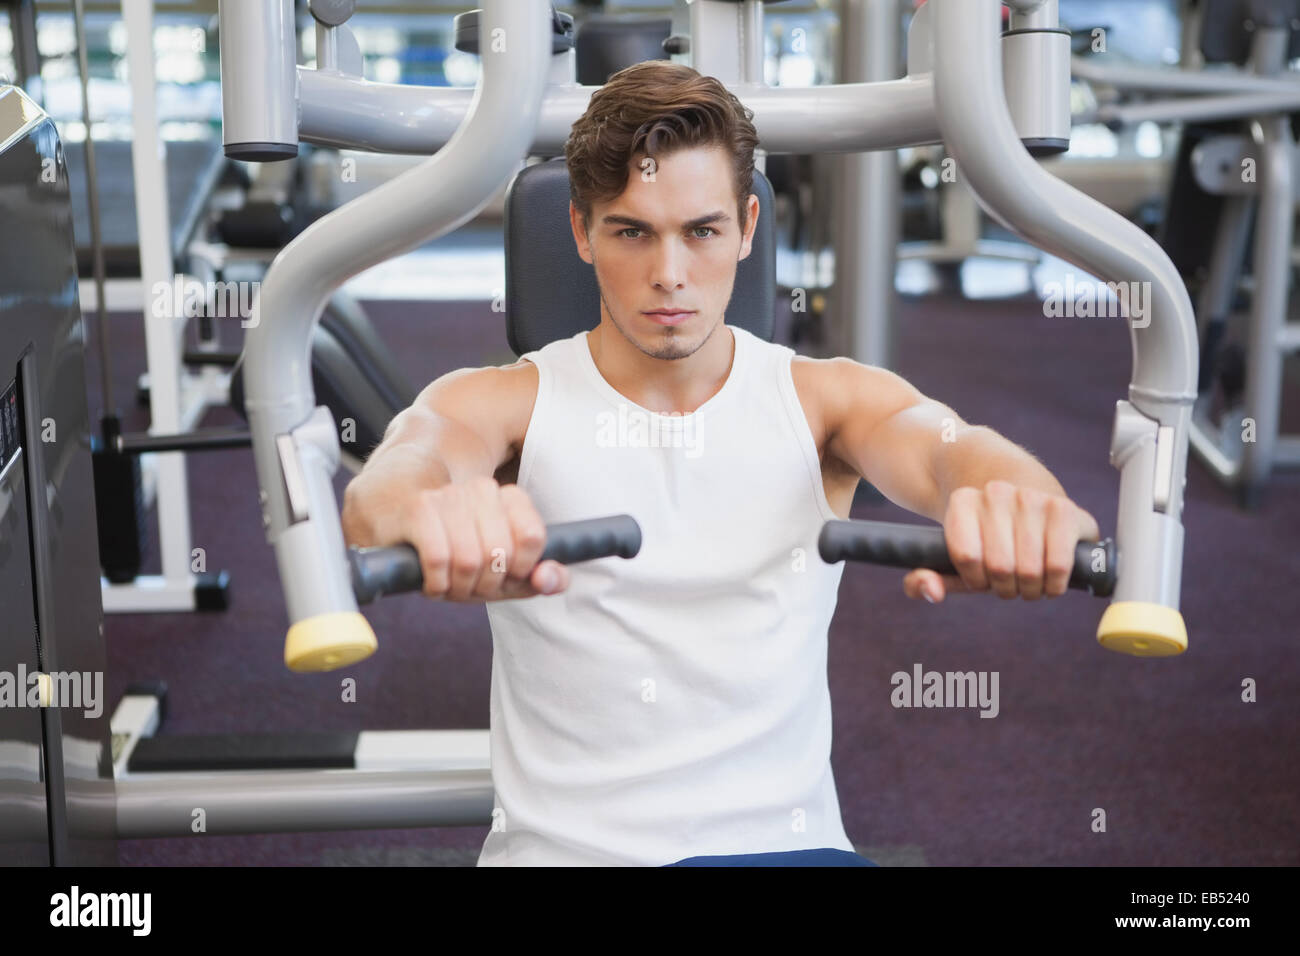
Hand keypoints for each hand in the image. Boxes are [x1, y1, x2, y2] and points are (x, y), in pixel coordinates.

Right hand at [344, 475, 569, 601]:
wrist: (389, 508)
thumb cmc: (451, 544)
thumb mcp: (502, 566)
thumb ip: (540, 575)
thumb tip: (550, 579)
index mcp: (506, 498)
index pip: (532, 537)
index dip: (520, 569)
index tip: (504, 576)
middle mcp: (480, 490)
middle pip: (500, 554)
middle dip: (485, 585)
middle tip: (468, 586)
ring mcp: (449, 497)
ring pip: (470, 559)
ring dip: (457, 587)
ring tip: (447, 584)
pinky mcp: (418, 509)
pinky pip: (439, 559)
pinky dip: (437, 583)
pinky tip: (431, 582)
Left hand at [903, 480, 1099, 602]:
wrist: (1029, 503)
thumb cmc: (988, 542)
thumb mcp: (952, 561)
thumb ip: (923, 581)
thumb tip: (930, 590)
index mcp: (963, 501)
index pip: (966, 557)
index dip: (975, 579)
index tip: (981, 576)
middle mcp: (996, 492)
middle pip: (999, 567)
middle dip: (1004, 588)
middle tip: (1008, 583)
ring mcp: (1031, 497)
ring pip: (1028, 570)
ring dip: (1029, 590)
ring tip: (1028, 582)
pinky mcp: (1064, 509)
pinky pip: (1057, 565)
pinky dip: (1054, 584)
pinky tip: (1050, 581)